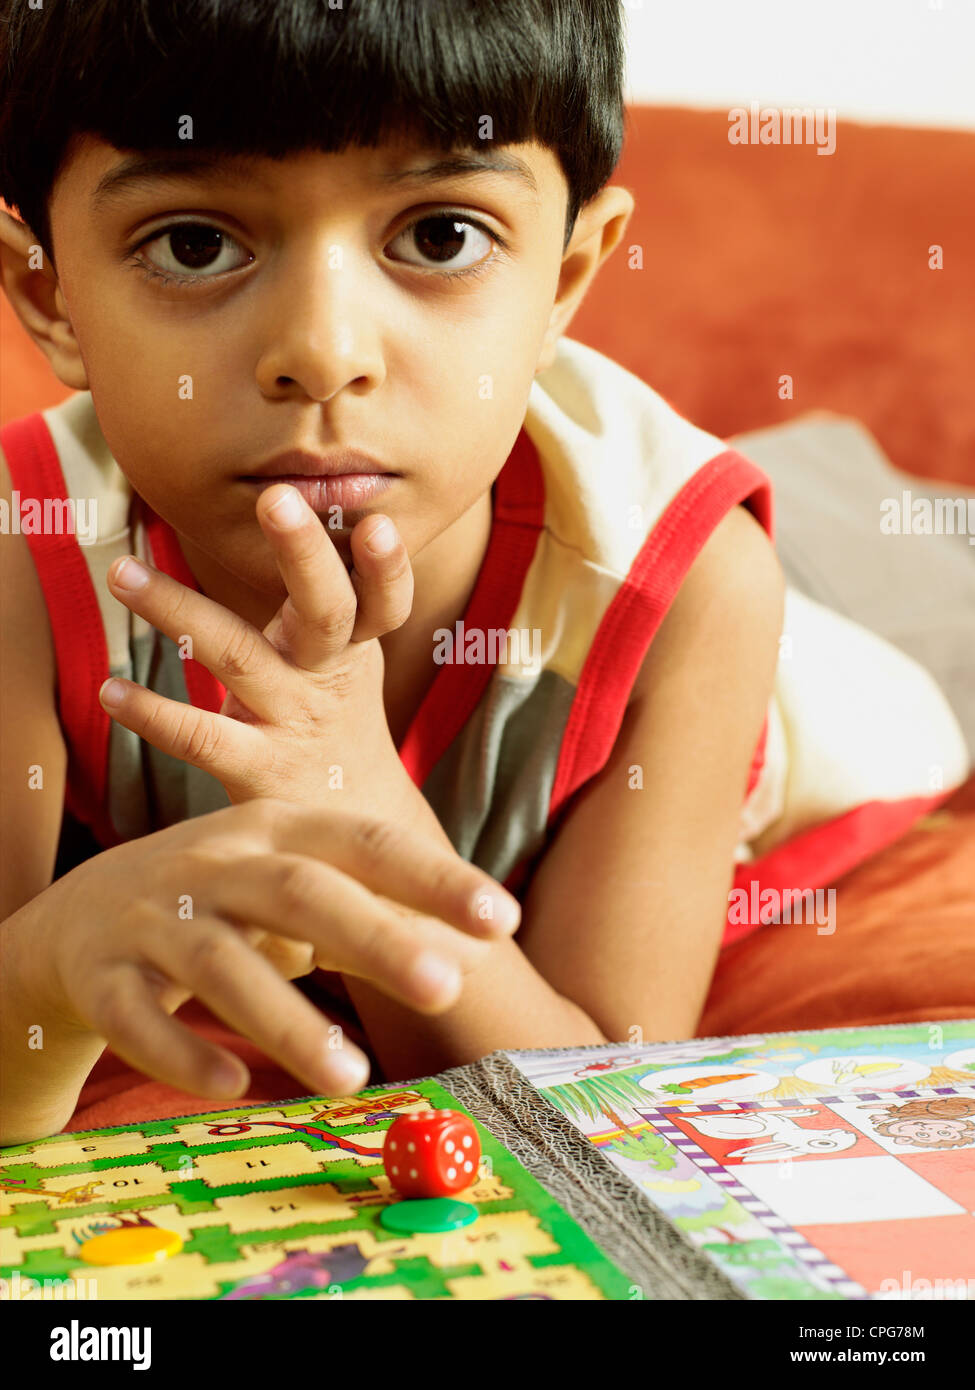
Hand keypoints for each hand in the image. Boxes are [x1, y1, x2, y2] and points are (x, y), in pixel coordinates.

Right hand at [29, 798, 520, 1100]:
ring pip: (219, 963)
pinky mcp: (104, 976)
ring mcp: (154, 917)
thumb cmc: (226, 897)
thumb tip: (473, 954)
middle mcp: (215, 862)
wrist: (84, 911)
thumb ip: (376, 912)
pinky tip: (232, 1086)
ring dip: (286, 1020)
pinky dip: (181, 1052)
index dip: (433, 876)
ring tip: (352, 1075)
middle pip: (297, 891)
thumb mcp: (296, 885)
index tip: (503, 918)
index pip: (363, 841)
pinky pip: (137, 1016)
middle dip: (373, 936)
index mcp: (275, 827)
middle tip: (445, 987)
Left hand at [98, 483, 413, 809]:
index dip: (387, 567)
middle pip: (328, 611)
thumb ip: (332, 595)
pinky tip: (111, 690)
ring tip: (121, 571)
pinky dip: (153, 712)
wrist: (352, 821)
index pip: (384, 601)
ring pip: (237, 657)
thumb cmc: (336, 717)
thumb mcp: (349, 657)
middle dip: (305, 554)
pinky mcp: (257, 770)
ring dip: (177, 608)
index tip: (378, 523)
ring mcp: (292, 723)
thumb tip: (300, 500)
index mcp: (355, 647)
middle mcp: (328, 679)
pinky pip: (200, 737)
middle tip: (274, 497)